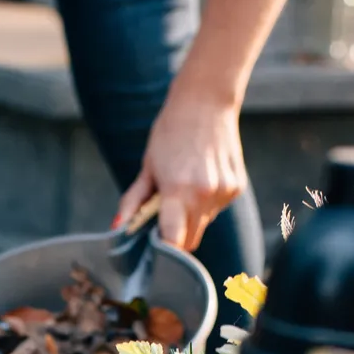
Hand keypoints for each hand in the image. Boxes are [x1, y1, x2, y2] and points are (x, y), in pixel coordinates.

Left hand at [114, 91, 246, 252]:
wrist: (205, 103)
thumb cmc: (170, 134)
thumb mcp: (148, 166)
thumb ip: (133, 201)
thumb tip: (117, 227)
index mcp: (178, 191)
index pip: (175, 242)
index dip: (165, 250)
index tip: (156, 247)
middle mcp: (205, 194)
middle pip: (190, 240)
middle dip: (177, 234)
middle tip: (166, 211)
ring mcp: (224, 191)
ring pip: (204, 224)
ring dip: (193, 216)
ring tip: (186, 184)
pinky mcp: (236, 187)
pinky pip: (218, 209)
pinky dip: (208, 202)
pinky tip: (203, 176)